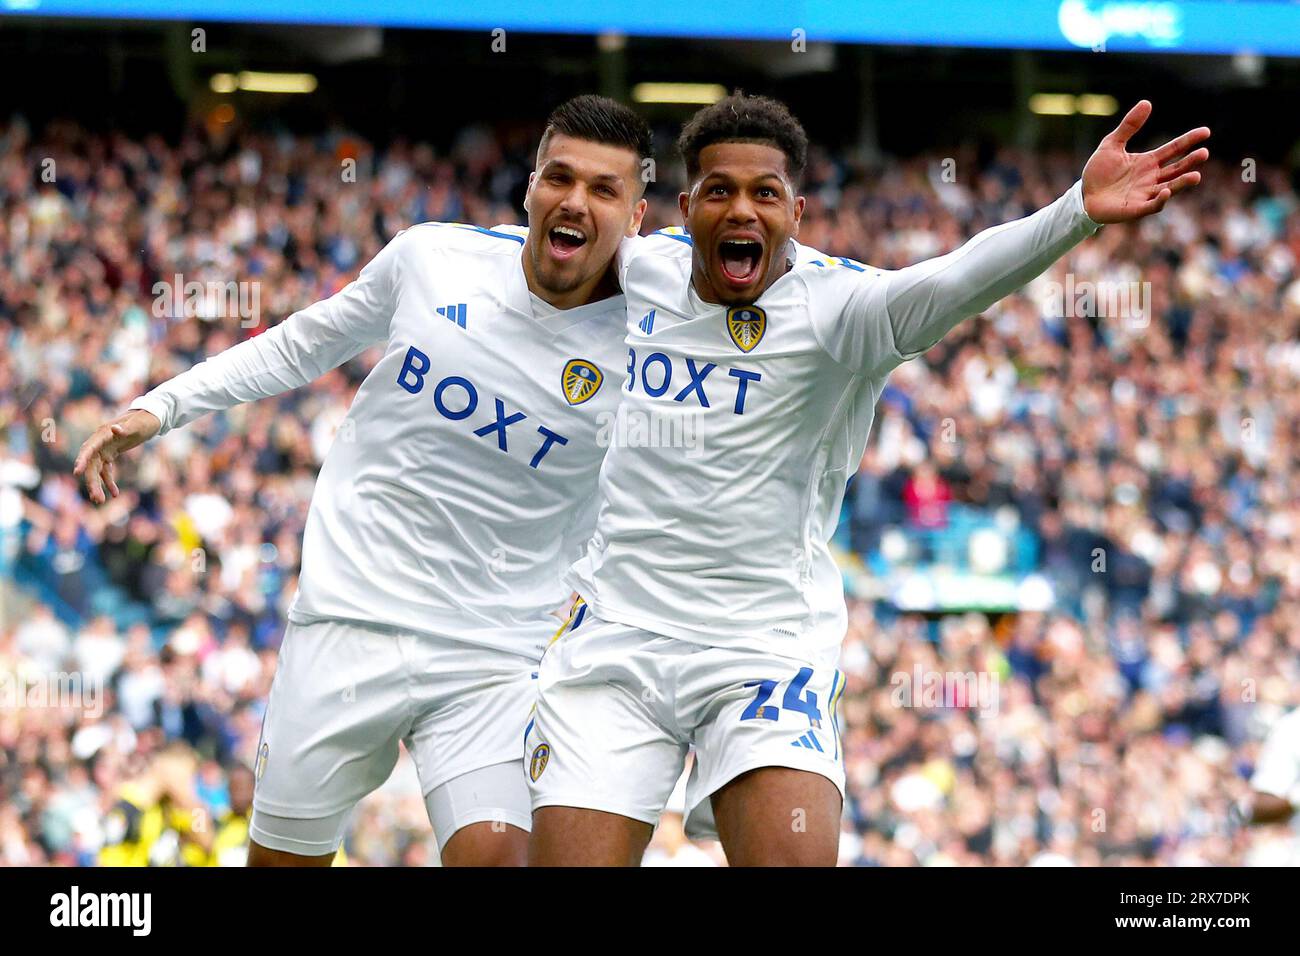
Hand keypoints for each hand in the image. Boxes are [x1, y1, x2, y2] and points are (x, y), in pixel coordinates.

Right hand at [72, 408, 160, 503]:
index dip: (82, 460)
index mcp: (103, 434)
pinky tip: (114, 494)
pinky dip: (108, 482)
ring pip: (96, 470)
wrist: (150, 417)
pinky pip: (105, 470)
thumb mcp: (138, 425)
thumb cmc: (144, 420)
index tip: (77, 472)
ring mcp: (103, 449)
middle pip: (91, 464)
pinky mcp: (110, 454)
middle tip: (96, 499)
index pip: (89, 448)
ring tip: (100, 501)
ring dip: (97, 485)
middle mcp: (99, 442)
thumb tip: (114, 429)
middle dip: (92, 481)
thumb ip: (126, 428)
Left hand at [1081, 100, 1209, 223]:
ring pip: (1170, 188)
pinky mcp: (1136, 209)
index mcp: (1148, 162)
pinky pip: (1152, 205)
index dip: (1189, 140)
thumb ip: (1129, 126)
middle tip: (1204, 153)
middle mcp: (1152, 178)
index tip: (1205, 132)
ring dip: (1182, 183)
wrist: (1083, 195)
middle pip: (1176, 169)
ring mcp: (1146, 194)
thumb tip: (1146, 102)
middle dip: (1190, 162)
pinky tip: (1165, 191)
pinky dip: (1160, 200)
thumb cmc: (1098, 172)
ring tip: (1196, 176)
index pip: (1174, 149)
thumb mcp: (1111, 144)